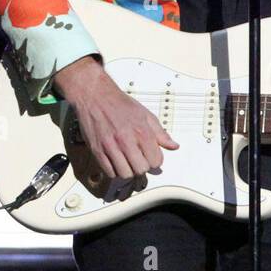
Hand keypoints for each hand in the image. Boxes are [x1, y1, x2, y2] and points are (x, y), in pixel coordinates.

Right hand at [53, 55, 178, 178]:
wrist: (96, 96)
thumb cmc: (120, 104)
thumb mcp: (146, 115)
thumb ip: (161, 133)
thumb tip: (174, 146)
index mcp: (141, 131)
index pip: (155, 161)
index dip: (155, 160)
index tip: (151, 156)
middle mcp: (126, 140)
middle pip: (141, 170)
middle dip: (142, 166)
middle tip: (140, 159)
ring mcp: (110, 146)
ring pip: (125, 174)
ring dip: (129, 171)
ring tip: (128, 162)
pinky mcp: (97, 150)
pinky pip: (109, 172)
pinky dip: (115, 171)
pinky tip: (117, 162)